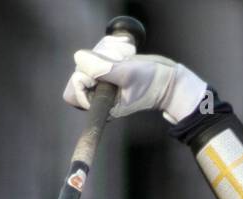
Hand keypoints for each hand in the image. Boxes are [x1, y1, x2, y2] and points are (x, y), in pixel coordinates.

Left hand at [62, 33, 207, 123]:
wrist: (169, 81)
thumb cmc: (152, 83)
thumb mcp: (125, 74)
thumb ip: (100, 69)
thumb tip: (78, 57)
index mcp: (101, 105)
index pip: (74, 91)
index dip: (83, 78)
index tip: (102, 74)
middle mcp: (99, 94)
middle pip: (79, 72)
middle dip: (95, 62)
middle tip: (116, 62)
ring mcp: (103, 82)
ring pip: (88, 61)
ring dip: (104, 53)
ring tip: (123, 58)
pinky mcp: (109, 70)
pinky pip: (97, 54)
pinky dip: (108, 49)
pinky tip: (124, 53)